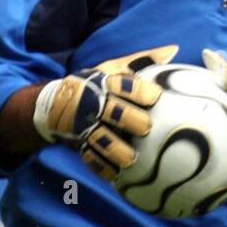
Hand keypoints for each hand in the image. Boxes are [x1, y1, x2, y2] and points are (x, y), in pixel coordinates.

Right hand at [33, 46, 177, 181]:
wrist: (53, 103)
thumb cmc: (94, 85)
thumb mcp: (112, 69)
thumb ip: (141, 61)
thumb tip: (173, 51)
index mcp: (104, 83)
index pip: (125, 85)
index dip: (141, 91)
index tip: (156, 98)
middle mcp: (94, 104)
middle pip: (115, 112)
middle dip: (131, 120)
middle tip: (146, 128)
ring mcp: (85, 126)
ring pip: (102, 139)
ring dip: (117, 150)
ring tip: (131, 159)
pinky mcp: (80, 144)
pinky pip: (91, 158)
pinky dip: (103, 168)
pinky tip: (116, 175)